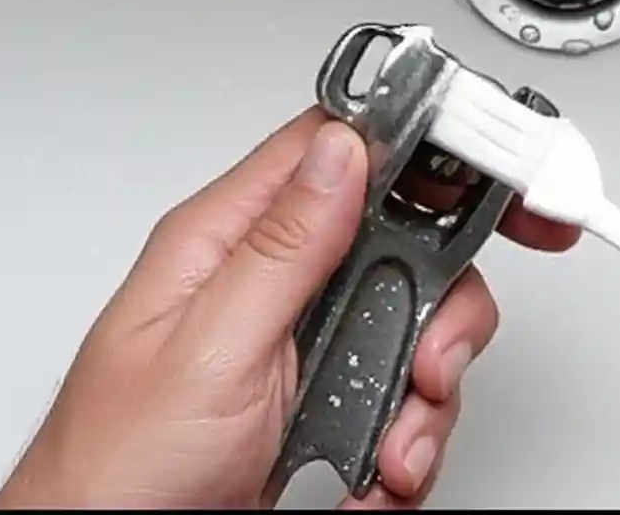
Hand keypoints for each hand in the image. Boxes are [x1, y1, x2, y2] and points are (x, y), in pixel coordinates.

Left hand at [0, 107, 578, 508]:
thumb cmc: (118, 467)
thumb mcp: (208, 348)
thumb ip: (283, 245)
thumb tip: (344, 151)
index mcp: (230, 242)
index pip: (342, 151)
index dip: (429, 146)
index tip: (502, 169)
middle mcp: (273, 284)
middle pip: (405, 245)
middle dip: (442, 309)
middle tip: (437, 357)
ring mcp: (304, 345)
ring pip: (417, 330)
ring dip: (422, 399)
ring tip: (387, 449)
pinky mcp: (324, 402)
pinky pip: (403, 400)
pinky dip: (405, 444)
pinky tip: (369, 475)